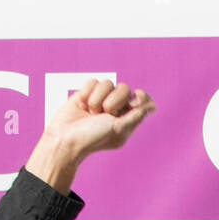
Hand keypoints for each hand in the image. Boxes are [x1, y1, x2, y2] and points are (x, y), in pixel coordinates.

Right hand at [26, 79, 154, 193]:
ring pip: (107, 83)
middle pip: (125, 88)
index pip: (143, 100)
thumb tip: (152, 105)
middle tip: (104, 115)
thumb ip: (136, 116)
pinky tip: (81, 106)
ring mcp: (101, 99)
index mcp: (129, 118)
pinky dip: (87, 93)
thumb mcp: (119, 129)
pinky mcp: (86, 93)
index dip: (142, 96)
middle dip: (114, 101)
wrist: (66, 138)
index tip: (136, 97)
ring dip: (97, 98)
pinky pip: (92, 81)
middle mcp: (117, 108)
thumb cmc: (94, 137)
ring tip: (91, 112)